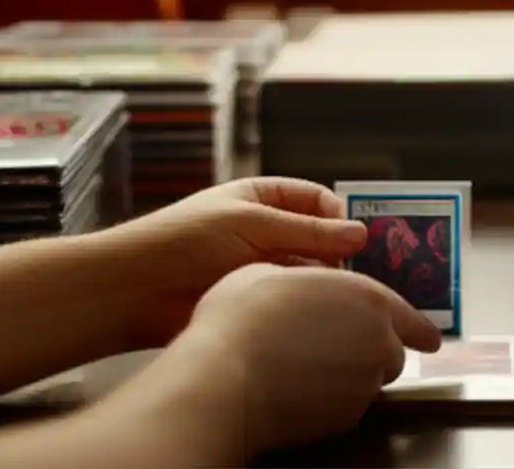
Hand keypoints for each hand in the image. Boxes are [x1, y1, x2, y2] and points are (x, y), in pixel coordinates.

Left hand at [95, 178, 367, 347]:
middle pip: (319, 237)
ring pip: (310, 271)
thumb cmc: (186, 240)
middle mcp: (266, 230)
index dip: (341, 214)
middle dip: (344, 251)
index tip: (364, 237)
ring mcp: (262, 267)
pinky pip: (294, 299)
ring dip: (331, 281)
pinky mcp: (256, 301)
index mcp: (262, 198)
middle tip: (377, 272)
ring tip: (358, 297)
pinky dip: (314, 305)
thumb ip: (307, 231)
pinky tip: (331, 315)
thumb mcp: (251, 224)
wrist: (136, 289)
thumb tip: (360, 234)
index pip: (316, 199)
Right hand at [102, 264, 441, 463]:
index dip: (418, 328)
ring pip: (369, 381)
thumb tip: (298, 286)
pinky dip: (330, 400)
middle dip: (370, 350)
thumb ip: (301, 280)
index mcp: (366, 298)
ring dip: (350, 375)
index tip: (429, 338)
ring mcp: (363, 384)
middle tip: (330, 346)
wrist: (224, 379)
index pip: (409, 316)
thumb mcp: (267, 273)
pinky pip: (346, 407)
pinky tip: (297, 389)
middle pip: (390, 351)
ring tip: (306, 367)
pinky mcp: (345, 419)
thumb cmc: (241, 320)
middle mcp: (377, 341)